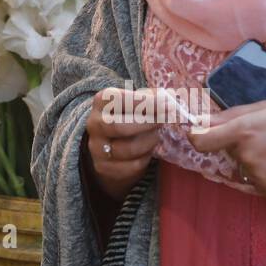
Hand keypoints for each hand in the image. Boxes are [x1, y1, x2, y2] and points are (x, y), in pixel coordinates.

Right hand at [85, 87, 162, 202]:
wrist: (108, 146)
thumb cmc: (126, 117)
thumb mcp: (134, 103)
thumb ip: (150, 98)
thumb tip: (171, 97)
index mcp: (100, 103)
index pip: (117, 99)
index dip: (143, 101)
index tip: (166, 103)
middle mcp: (94, 124)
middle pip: (119, 126)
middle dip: (147, 123)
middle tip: (165, 120)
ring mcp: (97, 148)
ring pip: (128, 148)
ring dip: (149, 141)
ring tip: (157, 135)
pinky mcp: (103, 167)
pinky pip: (132, 165)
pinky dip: (146, 158)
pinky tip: (149, 150)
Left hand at [187, 101, 265, 201]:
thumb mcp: (264, 108)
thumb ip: (228, 116)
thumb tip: (198, 120)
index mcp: (244, 130)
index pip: (201, 140)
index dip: (197, 137)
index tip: (200, 136)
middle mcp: (248, 156)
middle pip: (228, 154)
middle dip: (239, 147)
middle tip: (265, 139)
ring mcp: (260, 177)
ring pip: (243, 170)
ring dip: (254, 163)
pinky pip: (256, 185)